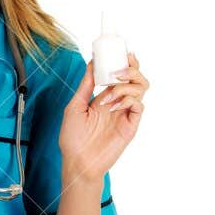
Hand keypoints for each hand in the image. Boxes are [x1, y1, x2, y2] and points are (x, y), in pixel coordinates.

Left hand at [59, 52, 148, 182]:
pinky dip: (129, 99)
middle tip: (118, 71)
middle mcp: (118, 102)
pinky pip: (139, 105)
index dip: (124, 62)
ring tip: (110, 93)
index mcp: (106, 96)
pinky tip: (114, 106)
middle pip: (137, 77)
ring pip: (142, 88)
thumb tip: (92, 64)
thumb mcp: (74, 107)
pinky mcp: (130, 125)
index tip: (121, 52)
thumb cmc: (73, 138)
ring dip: (126, 85)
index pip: (121, 74)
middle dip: (131, 68)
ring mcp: (125, 113)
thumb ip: (85, 86)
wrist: (78, 162)